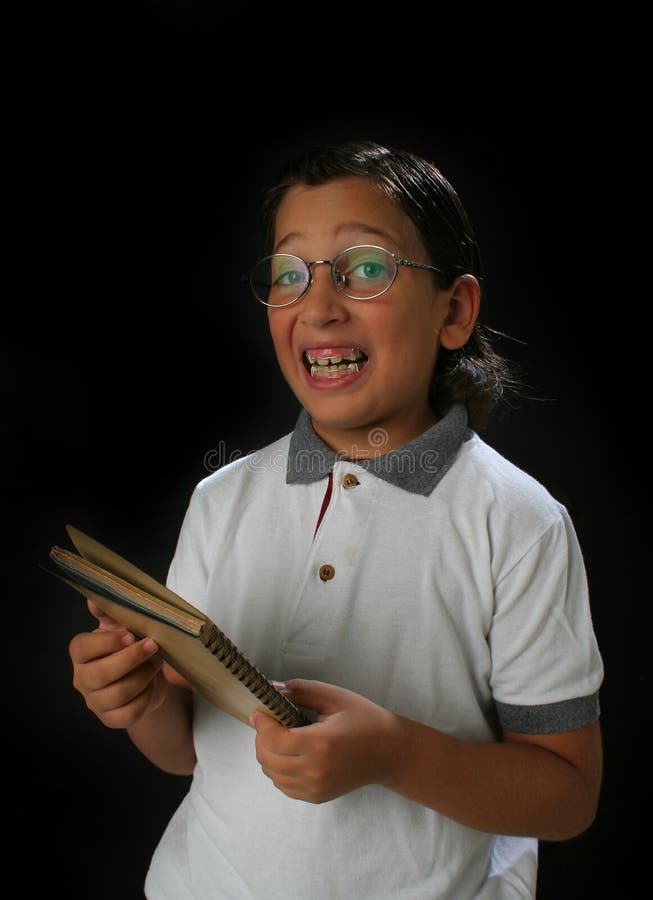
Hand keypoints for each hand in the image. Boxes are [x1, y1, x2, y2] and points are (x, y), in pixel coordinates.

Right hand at [68, 598, 166, 728]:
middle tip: (153, 645)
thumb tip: (95, 597)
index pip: (83, 648)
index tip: (130, 634)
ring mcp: (95, 702)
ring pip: (118, 694)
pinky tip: (153, 684)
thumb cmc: (130, 645)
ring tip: (156, 663)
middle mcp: (82, 679)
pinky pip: (130, 712)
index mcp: (81, 653)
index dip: (106, 643)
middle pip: (100, 674)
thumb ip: (109, 611)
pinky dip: (147, 697)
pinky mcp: (111, 719)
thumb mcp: (121, 625)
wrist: (145, 675)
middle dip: (131, 659)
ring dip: (143, 676)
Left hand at [251, 680, 403, 803]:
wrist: (389, 752)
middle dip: (261, 738)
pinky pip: (284, 786)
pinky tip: (290, 754)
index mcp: (320, 744)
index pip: (273, 740)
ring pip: (272, 774)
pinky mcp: (316, 797)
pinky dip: (278, 769)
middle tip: (269, 722)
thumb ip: (301, 690)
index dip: (261, 724)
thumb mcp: (335, 697)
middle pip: (267, 759)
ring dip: (268, 754)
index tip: (260, 712)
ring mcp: (315, 788)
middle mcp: (315, 771)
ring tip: (280, 737)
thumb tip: (272, 689)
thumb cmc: (364, 720)